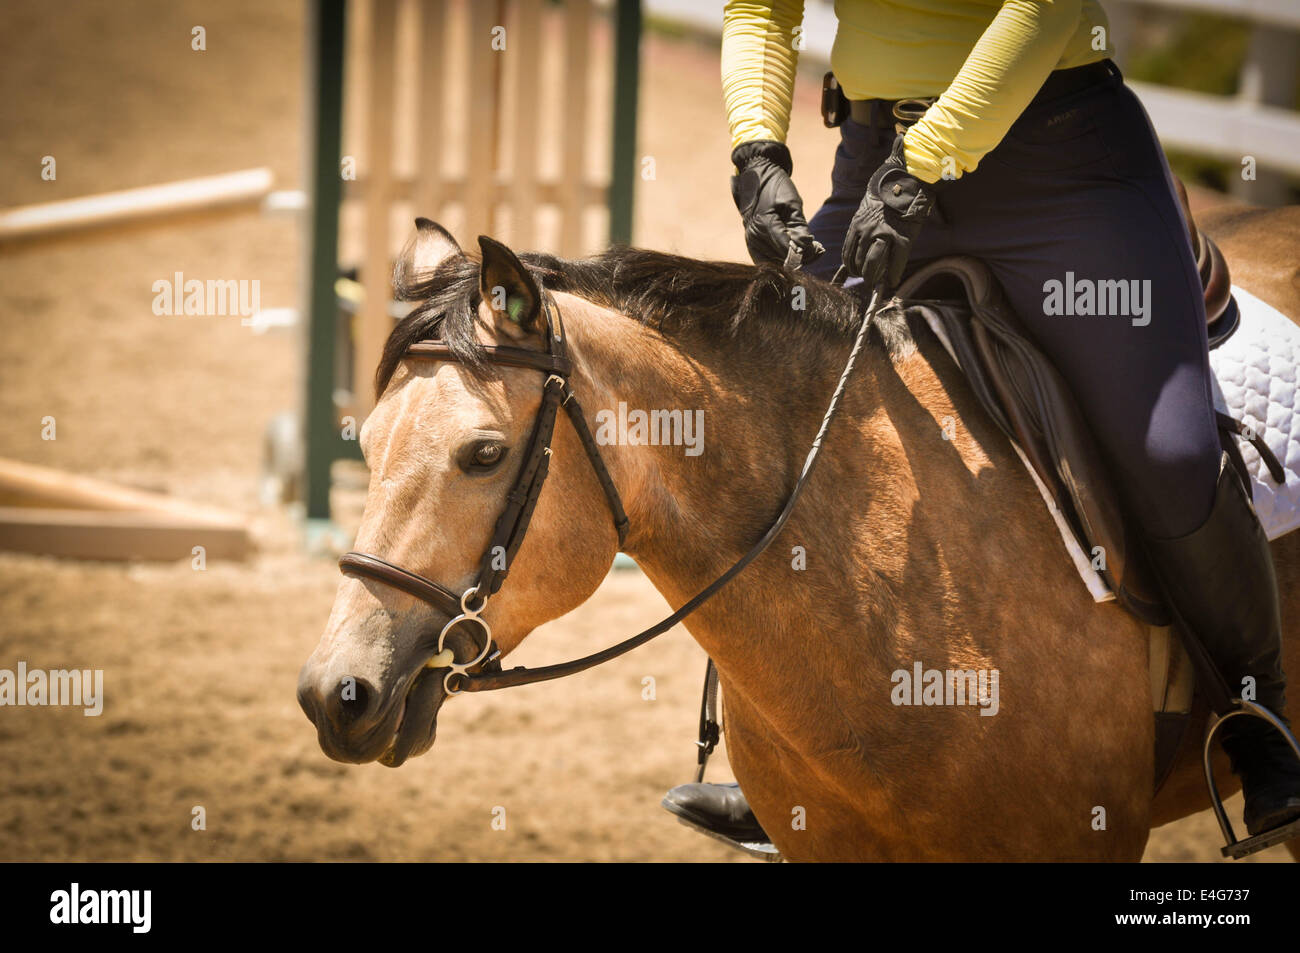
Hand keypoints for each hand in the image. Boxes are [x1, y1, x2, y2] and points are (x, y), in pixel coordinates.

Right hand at [730, 141, 824, 268]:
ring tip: (808, 249)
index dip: (805, 253)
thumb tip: (805, 248)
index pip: (788, 250)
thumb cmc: (776, 186)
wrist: (757, 177)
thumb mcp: (792, 202)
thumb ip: (799, 226)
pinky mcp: (751, 243)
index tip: (819, 249)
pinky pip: (766, 260)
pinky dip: (781, 259)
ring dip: (792, 259)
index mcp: (765, 225)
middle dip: (801, 256)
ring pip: (775, 262)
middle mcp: (755, 237)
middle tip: (817, 249)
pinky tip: (794, 251)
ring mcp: (751, 241)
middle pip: (782, 259)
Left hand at [841, 134, 938, 291]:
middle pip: (859, 262)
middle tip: (865, 279)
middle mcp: (867, 232)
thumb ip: (862, 226)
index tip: (852, 271)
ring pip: (874, 264)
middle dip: (861, 274)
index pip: (847, 253)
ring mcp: (884, 235)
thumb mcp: (866, 208)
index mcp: (857, 225)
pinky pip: (896, 262)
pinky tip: (892, 281)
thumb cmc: (886, 194)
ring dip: (873, 277)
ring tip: (875, 282)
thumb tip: (859, 244)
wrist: (906, 179)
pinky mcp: (903, 237)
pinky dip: (893, 274)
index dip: (849, 266)